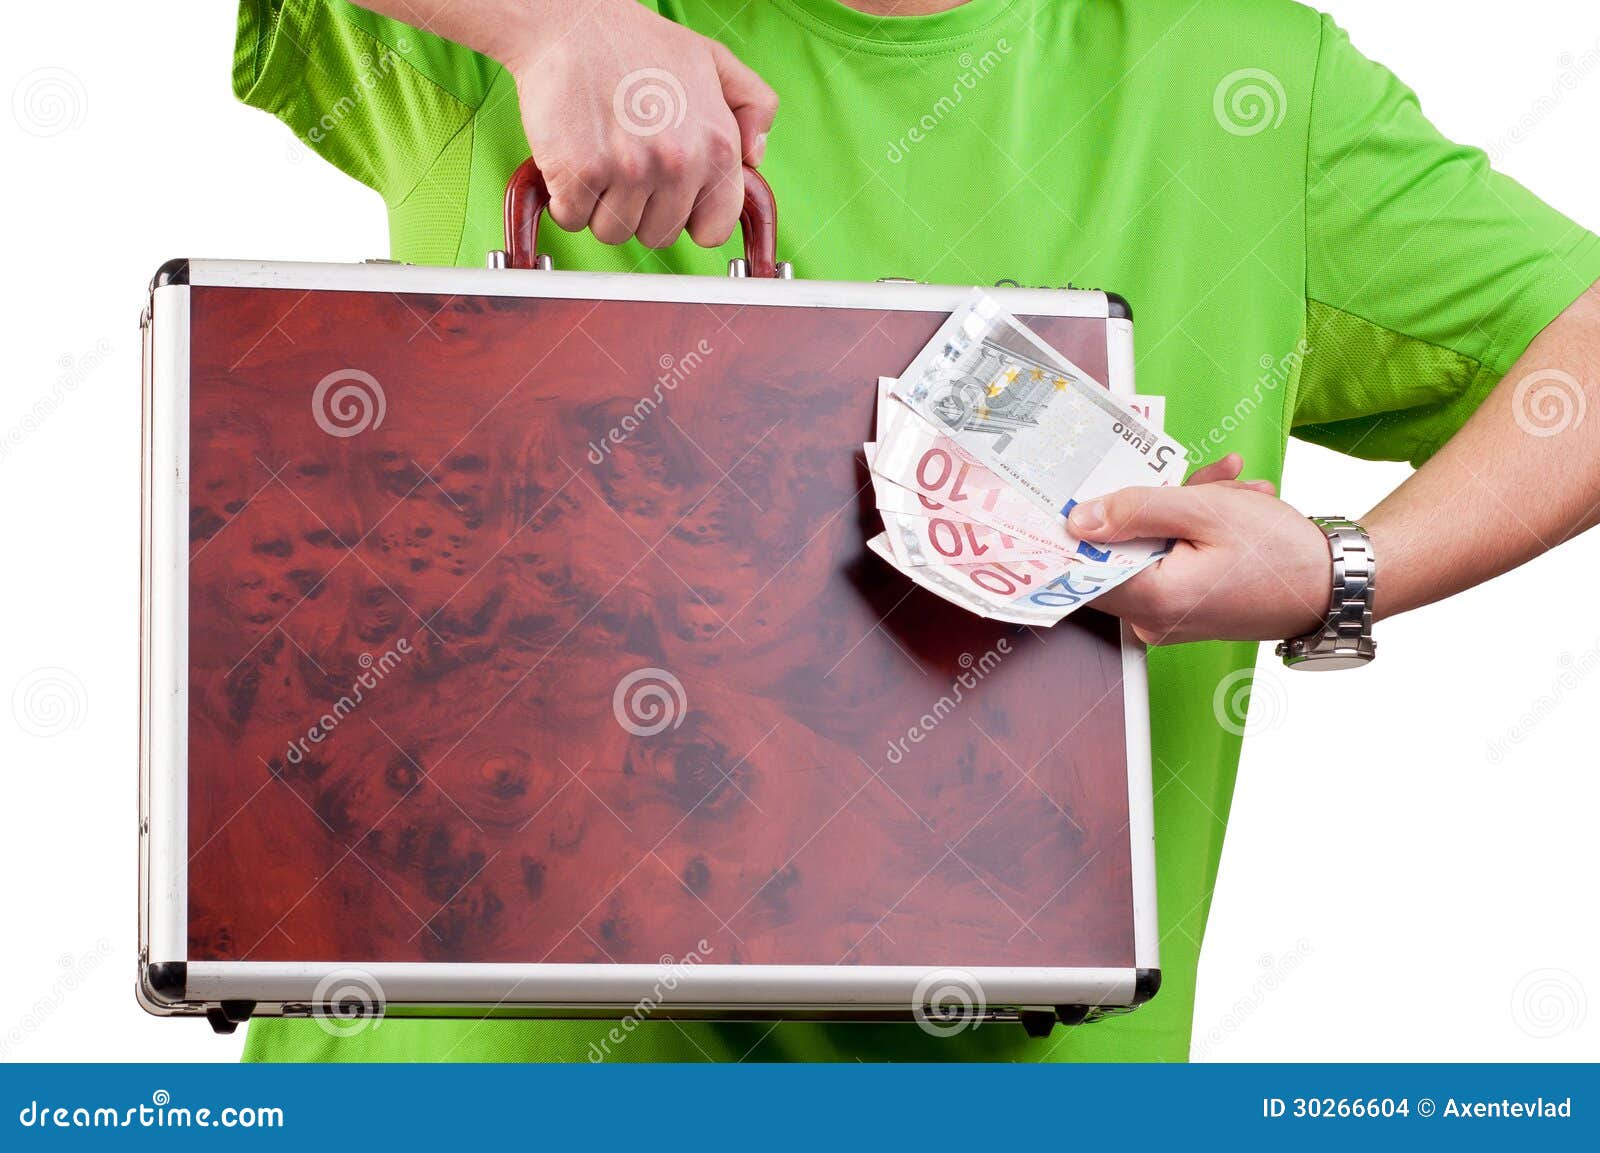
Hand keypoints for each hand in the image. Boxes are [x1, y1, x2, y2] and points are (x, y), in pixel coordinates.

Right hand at [500, 0, 776, 247]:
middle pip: (658, 235)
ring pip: (613, 232)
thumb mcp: (713, 60)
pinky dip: (565, 198)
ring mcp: (628, 170)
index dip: (687, 216)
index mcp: (717, 145)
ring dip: (600, 206)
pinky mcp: (579, 173)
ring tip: (599, 157)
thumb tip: (756, 159)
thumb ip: (753, 105)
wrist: (569, 20)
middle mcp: (678, 162)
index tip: (669, 196)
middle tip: (625, 165)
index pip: (713, 229)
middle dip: (640, 210)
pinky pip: (571, 218)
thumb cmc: (637, 43)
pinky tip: (571, 160)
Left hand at [1067, 454, 1331, 645]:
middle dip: (1157, 504)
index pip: (1082, 568)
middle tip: (1201, 480)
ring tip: (1235, 493)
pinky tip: (1235, 506)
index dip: (1078, 529)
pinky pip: (1174, 561)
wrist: (1338, 585)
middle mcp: (1154, 618)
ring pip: (1154, 548)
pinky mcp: (1186, 610)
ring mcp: (1170, 617)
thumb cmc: (1282, 552)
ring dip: (1188, 511)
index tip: (1073, 497)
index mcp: (1153, 598)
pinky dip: (1198, 531)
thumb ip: (1135, 510)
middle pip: (1123, 550)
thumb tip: (1079, 520)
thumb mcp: (1205, 511)